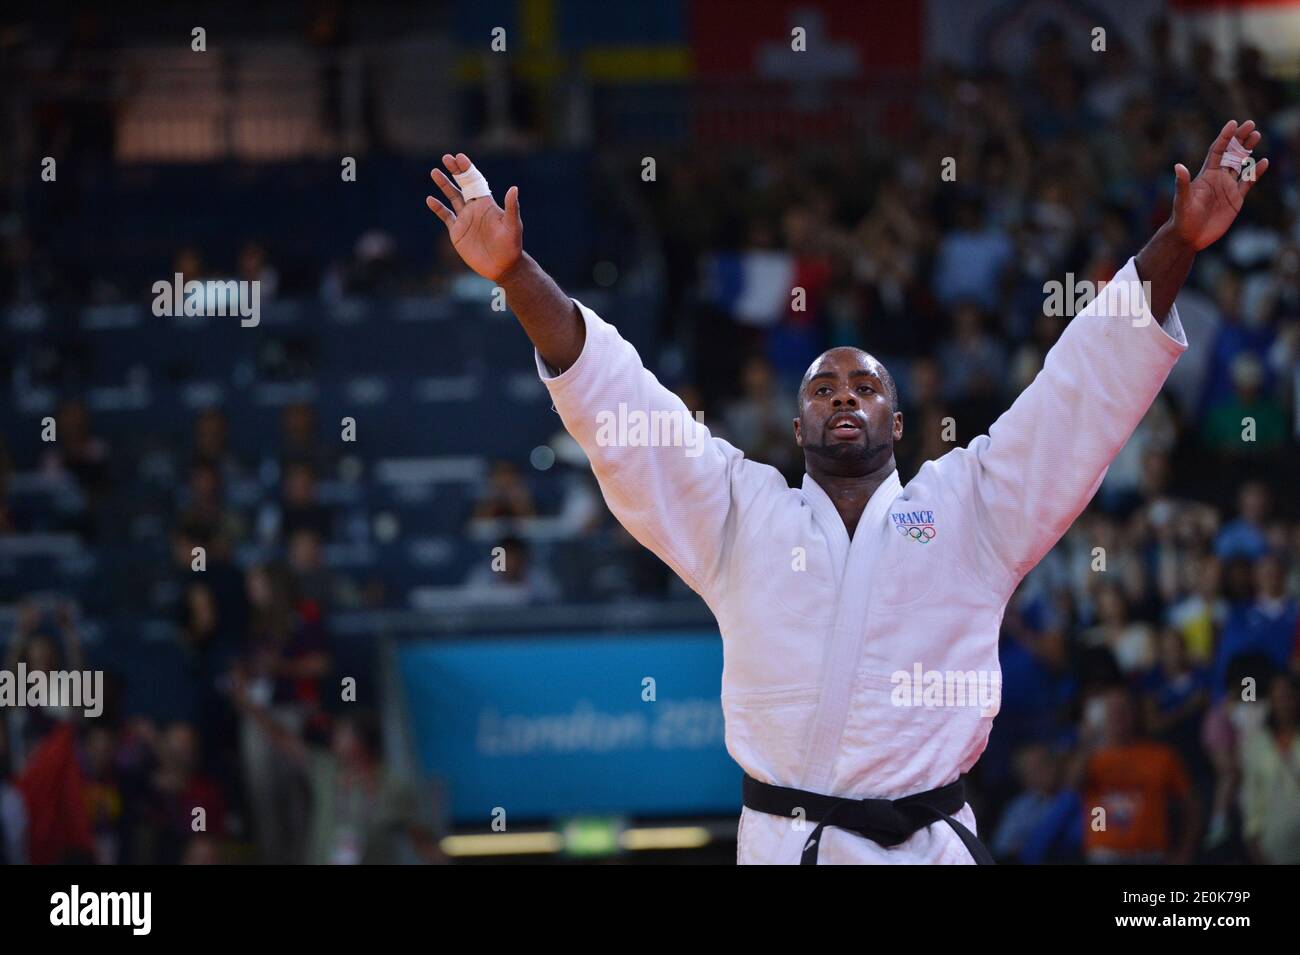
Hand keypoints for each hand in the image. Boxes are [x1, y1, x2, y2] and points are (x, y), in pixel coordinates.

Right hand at [426, 152, 522, 282]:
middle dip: (455, 171)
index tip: (459, 157)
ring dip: (444, 184)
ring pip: (452, 197)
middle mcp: (475, 208)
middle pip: (463, 184)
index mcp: (487, 203)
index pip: (476, 181)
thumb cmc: (511, 245)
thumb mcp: (513, 225)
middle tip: (446, 157)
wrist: (503, 266)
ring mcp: (465, 219)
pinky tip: (430, 199)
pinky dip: (438, 208)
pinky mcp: (457, 232)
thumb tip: (514, 188)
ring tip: (434, 172)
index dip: (468, 169)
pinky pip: (446, 216)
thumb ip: (511, 207)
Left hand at [1172, 120, 1268, 250]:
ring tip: (1256, 134)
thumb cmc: (1182, 219)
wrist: (1189, 237)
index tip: (1233, 123)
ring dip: (1248, 150)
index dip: (1225, 137)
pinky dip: (1255, 173)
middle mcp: (1217, 178)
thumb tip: (1178, 166)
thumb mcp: (1182, 201)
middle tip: (1251, 124)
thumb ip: (1182, 184)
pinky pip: (1248, 183)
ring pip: (1240, 164)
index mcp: (1205, 175)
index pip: (1217, 151)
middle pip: (1230, 153)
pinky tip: (1263, 162)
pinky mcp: (1235, 200)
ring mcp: (1227, 188)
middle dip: (1240, 138)